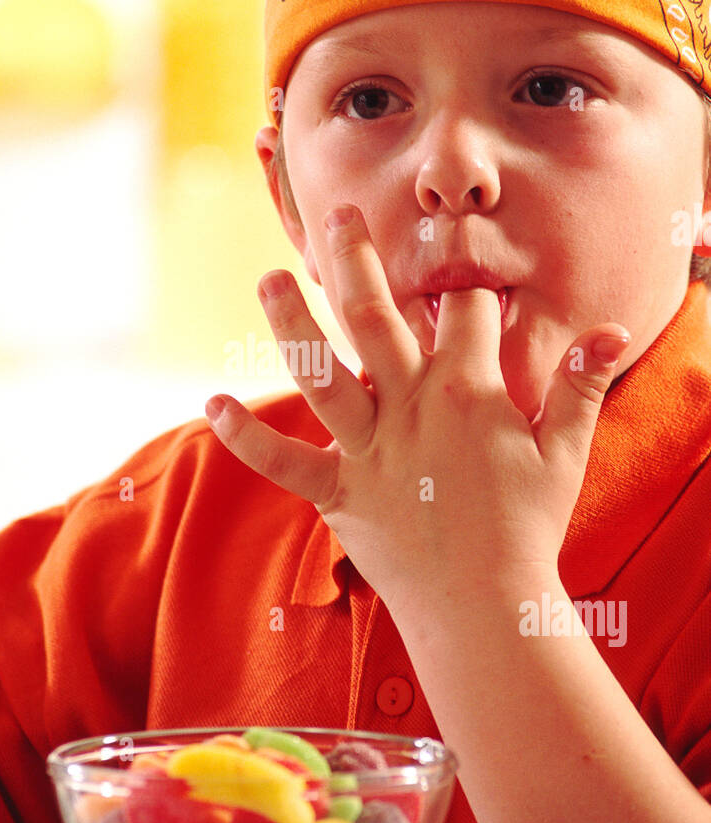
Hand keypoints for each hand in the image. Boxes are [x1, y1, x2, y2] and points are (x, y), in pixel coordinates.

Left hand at [205, 204, 629, 623]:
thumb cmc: (527, 528)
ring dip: (290, 323)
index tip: (461, 282)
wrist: (486, 606)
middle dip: (357, 260)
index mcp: (466, 389)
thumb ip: (582, 386)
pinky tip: (213, 405)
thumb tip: (609, 331)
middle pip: (375, 316)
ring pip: (321, 372)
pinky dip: (247, 439)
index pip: (462, 313)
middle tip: (337, 216)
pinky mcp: (339, 493)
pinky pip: (283, 464)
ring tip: (267, 278)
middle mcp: (410, 406)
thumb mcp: (564, 452)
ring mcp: (370, 449)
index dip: (465, 291)